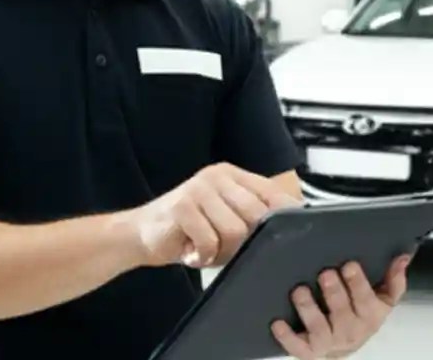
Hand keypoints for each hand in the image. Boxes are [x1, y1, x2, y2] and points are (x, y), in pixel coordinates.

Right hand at [126, 163, 299, 268]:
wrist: (139, 233)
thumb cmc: (188, 231)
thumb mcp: (225, 221)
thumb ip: (251, 219)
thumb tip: (287, 232)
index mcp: (232, 175)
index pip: (271, 192)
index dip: (286, 215)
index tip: (293, 234)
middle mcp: (216, 176)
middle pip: (257, 214)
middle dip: (248, 241)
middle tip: (227, 250)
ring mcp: (198, 189)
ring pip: (235, 231)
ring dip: (222, 252)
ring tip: (206, 249)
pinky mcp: (181, 207)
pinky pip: (209, 242)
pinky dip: (202, 256)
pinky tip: (190, 252)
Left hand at [270, 255, 410, 358]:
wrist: (345, 348)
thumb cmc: (361, 317)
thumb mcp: (382, 300)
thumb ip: (393, 280)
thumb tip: (402, 258)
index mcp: (370, 316)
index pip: (367, 301)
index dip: (358, 284)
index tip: (349, 265)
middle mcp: (350, 331)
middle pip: (343, 314)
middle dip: (334, 293)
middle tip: (325, 274)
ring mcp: (329, 342)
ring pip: (320, 329)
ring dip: (309, 310)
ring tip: (300, 291)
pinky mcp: (309, 351)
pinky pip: (298, 347)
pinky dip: (287, 337)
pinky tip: (277, 323)